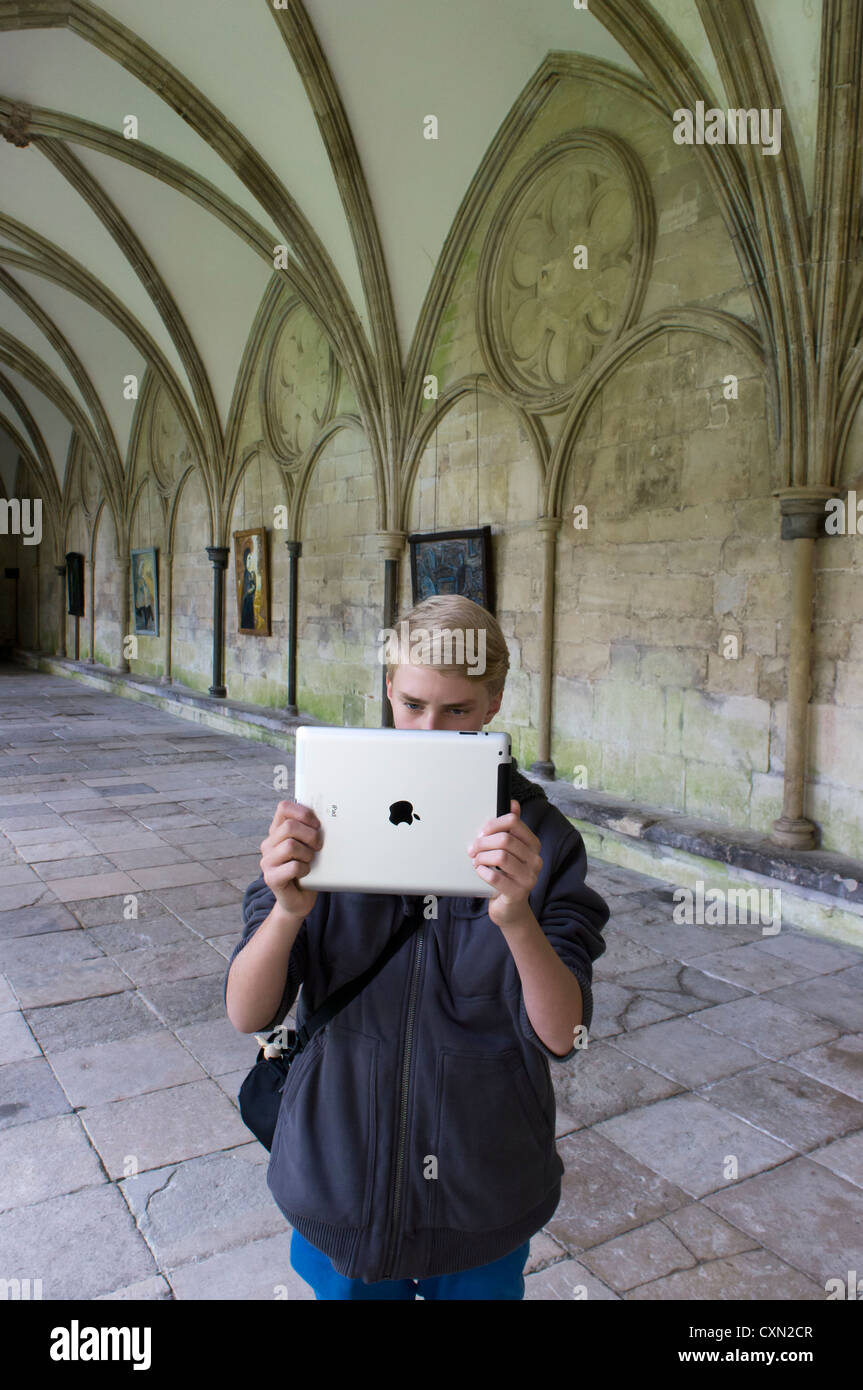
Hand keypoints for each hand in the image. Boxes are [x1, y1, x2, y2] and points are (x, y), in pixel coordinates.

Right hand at [259, 800, 321, 917]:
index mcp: (277, 832)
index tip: (316, 824)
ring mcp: (267, 862)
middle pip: (289, 826)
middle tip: (318, 846)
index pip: (284, 808)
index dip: (303, 812)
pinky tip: (305, 873)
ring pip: (290, 846)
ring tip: (309, 861)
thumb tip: (329, 816)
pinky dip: (304, 869)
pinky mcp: (271, 878)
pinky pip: (293, 867)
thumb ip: (311, 830)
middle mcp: (268, 844)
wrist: (298, 900)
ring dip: (307, 854)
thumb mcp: (309, 846)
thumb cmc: (307, 868)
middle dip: (310, 835)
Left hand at [467, 800, 541, 930]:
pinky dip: (482, 872)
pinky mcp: (518, 893)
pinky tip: (480, 872)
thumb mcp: (510, 851)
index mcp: (533, 845)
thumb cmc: (507, 875)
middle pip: (505, 839)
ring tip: (476, 862)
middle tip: (473, 849)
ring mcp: (529, 877)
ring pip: (500, 856)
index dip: (492, 825)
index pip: (513, 822)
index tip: (481, 833)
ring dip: (482, 858)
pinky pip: (495, 877)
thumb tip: (513, 803)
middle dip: (483, 843)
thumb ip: (511, 828)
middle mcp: (535, 860)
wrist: (510, 908)